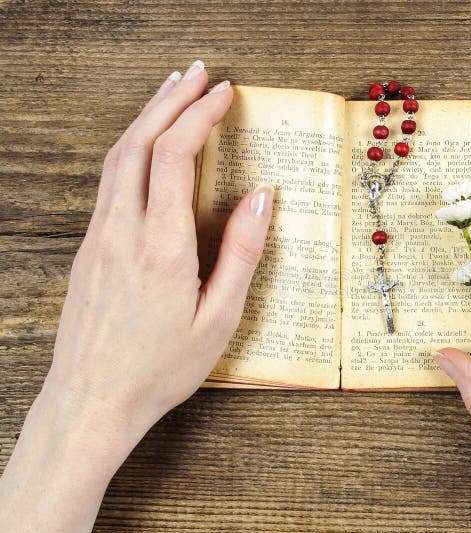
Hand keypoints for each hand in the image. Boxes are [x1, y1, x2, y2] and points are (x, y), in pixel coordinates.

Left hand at [0, 61, 273, 532]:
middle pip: (138, 143)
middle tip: (197, 73)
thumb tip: (263, 199)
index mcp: (161, 249)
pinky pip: (108, 180)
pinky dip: (130, 148)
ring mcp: (97, 237)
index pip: (174, 158)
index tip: (223, 93)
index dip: (199, 116)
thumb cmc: (159, 369)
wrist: (90, 401)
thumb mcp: (220, 320)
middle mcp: (122, 232)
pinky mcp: (87, 248)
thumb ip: (242, 254)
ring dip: (145, 118)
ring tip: (172, 92)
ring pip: (116, 158)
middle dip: (170, 100)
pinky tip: (146, 146)